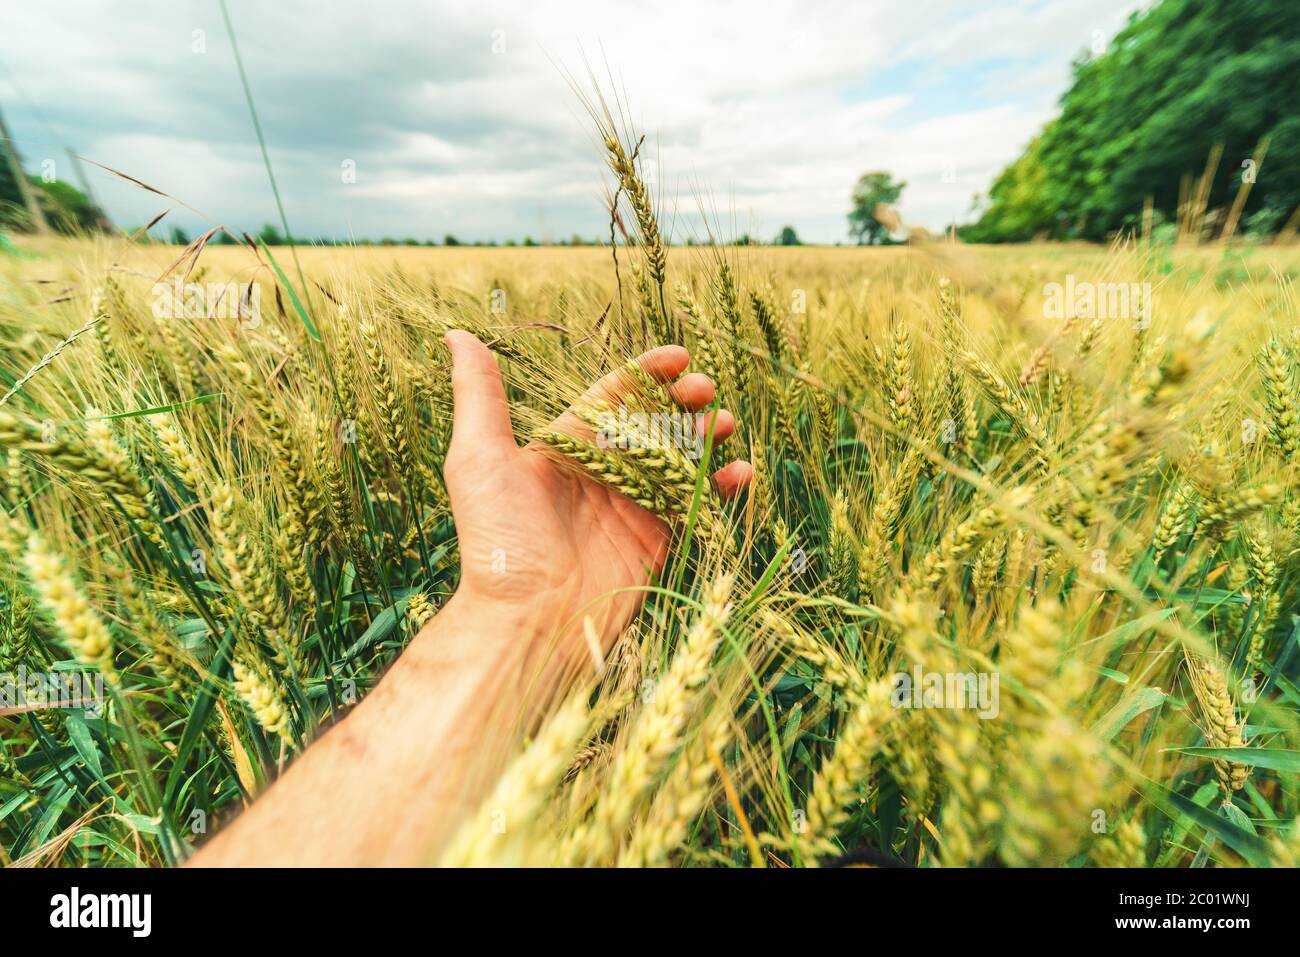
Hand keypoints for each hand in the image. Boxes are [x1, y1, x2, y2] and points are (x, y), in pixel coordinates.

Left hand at [438, 330, 750, 689]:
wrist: (526, 621)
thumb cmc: (498, 540)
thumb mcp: (478, 458)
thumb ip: (479, 395)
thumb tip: (455, 334)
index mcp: (564, 448)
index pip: (612, 397)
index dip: (646, 373)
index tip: (678, 357)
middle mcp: (600, 473)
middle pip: (653, 423)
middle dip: (683, 401)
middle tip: (705, 389)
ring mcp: (630, 507)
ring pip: (679, 459)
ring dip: (705, 437)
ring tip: (723, 423)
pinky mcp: (655, 542)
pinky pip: (695, 505)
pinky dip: (720, 487)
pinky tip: (738, 472)